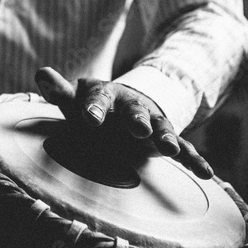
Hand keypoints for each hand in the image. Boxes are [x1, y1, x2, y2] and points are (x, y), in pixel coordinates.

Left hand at [35, 67, 212, 178]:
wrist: (124, 109)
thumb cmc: (92, 109)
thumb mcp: (76, 101)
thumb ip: (60, 92)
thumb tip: (42, 73)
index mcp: (105, 95)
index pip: (97, 98)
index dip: (93, 108)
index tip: (89, 119)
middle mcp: (131, 107)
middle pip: (135, 111)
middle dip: (137, 120)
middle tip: (139, 129)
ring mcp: (151, 123)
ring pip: (162, 127)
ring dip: (167, 136)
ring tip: (171, 149)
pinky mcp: (164, 140)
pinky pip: (183, 149)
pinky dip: (194, 160)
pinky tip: (205, 173)